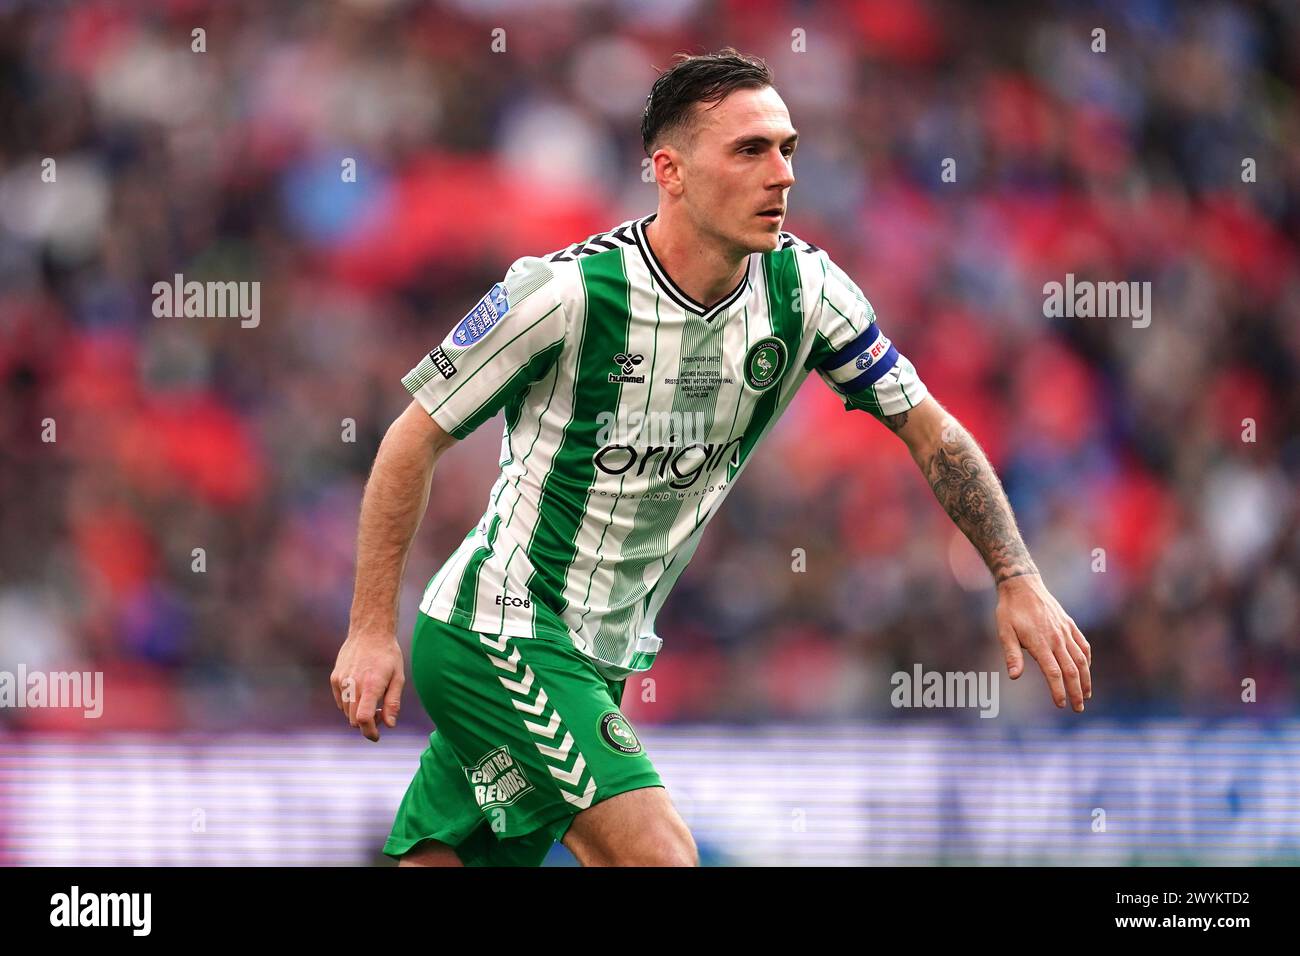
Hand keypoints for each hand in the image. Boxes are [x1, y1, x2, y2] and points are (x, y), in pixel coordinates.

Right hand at [330, 632, 404, 740]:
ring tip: (372, 699)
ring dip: (357, 713)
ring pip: (346, 712)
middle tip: (380, 713)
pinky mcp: (335, 678)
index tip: (376, 736)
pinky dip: (350, 703)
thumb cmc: (388, 655)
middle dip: (367, 724)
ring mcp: (341, 681)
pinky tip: (361, 690)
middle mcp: (352, 685)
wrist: (369, 632)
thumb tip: (390, 724)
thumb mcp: (398, 678)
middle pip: (353, 720)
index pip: (363, 719)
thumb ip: (393, 703)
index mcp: (370, 686)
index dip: (369, 732)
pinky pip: (340, 701)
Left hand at [994, 574, 1091, 711]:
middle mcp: (1056, 638)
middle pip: (1071, 670)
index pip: (1053, 672)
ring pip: (1081, 660)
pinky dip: (1087, 660)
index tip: (1061, 705)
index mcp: (1039, 642)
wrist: (1022, 585)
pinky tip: (1086, 670)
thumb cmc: (1009, 611)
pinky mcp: (1069, 625)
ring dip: (1086, 679)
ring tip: (1087, 695)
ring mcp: (1065, 631)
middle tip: (1078, 708)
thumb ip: (1011, 654)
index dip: (1058, 690)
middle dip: (1076, 691)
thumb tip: (1014, 676)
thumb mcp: (1004, 631)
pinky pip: (1083, 645)